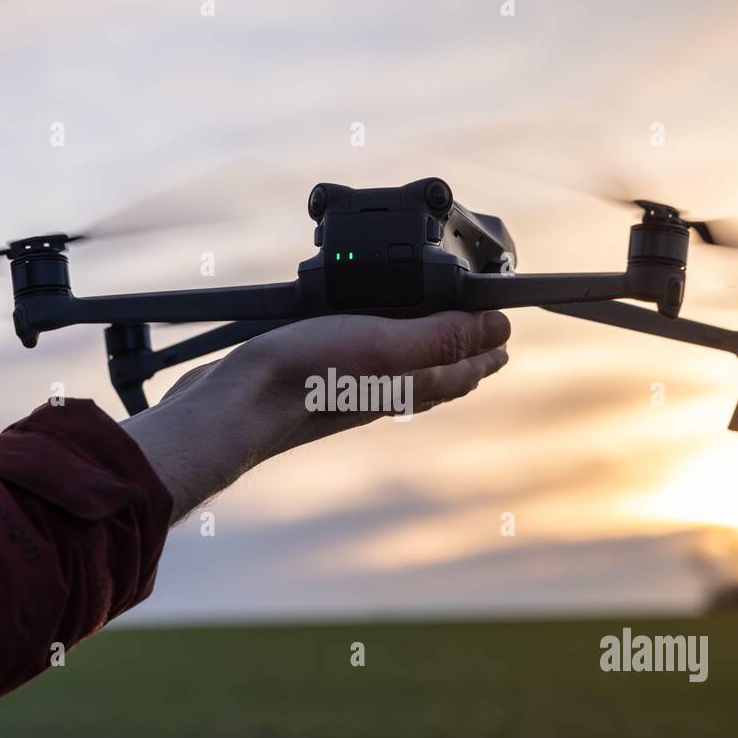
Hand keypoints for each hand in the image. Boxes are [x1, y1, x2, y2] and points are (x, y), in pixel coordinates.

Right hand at [123, 310, 509, 521]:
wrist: (231, 408)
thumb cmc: (306, 378)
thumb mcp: (382, 344)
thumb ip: (438, 336)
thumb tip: (497, 329)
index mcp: (403, 384)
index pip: (459, 372)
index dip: (486, 352)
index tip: (505, 336)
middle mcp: (379, 390)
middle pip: (432, 375)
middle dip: (460, 357)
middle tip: (480, 342)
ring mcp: (345, 386)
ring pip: (396, 371)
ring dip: (421, 355)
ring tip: (432, 341)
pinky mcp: (312, 376)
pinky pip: (358, 363)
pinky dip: (376, 350)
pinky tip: (359, 342)